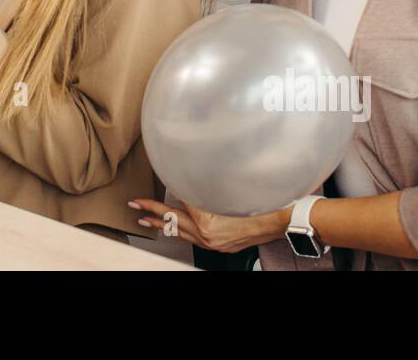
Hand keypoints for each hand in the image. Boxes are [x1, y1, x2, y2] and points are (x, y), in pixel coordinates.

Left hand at [128, 197, 288, 252]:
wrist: (282, 220)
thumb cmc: (262, 201)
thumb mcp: (231, 186)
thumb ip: (208, 182)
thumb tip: (191, 170)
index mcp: (207, 220)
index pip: (178, 203)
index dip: (163, 194)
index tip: (149, 189)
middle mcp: (207, 235)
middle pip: (172, 222)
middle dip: (151, 213)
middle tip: (135, 207)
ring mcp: (213, 243)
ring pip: (181, 233)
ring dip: (162, 225)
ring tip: (147, 221)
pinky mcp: (220, 247)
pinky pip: (194, 239)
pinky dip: (181, 231)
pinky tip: (176, 227)